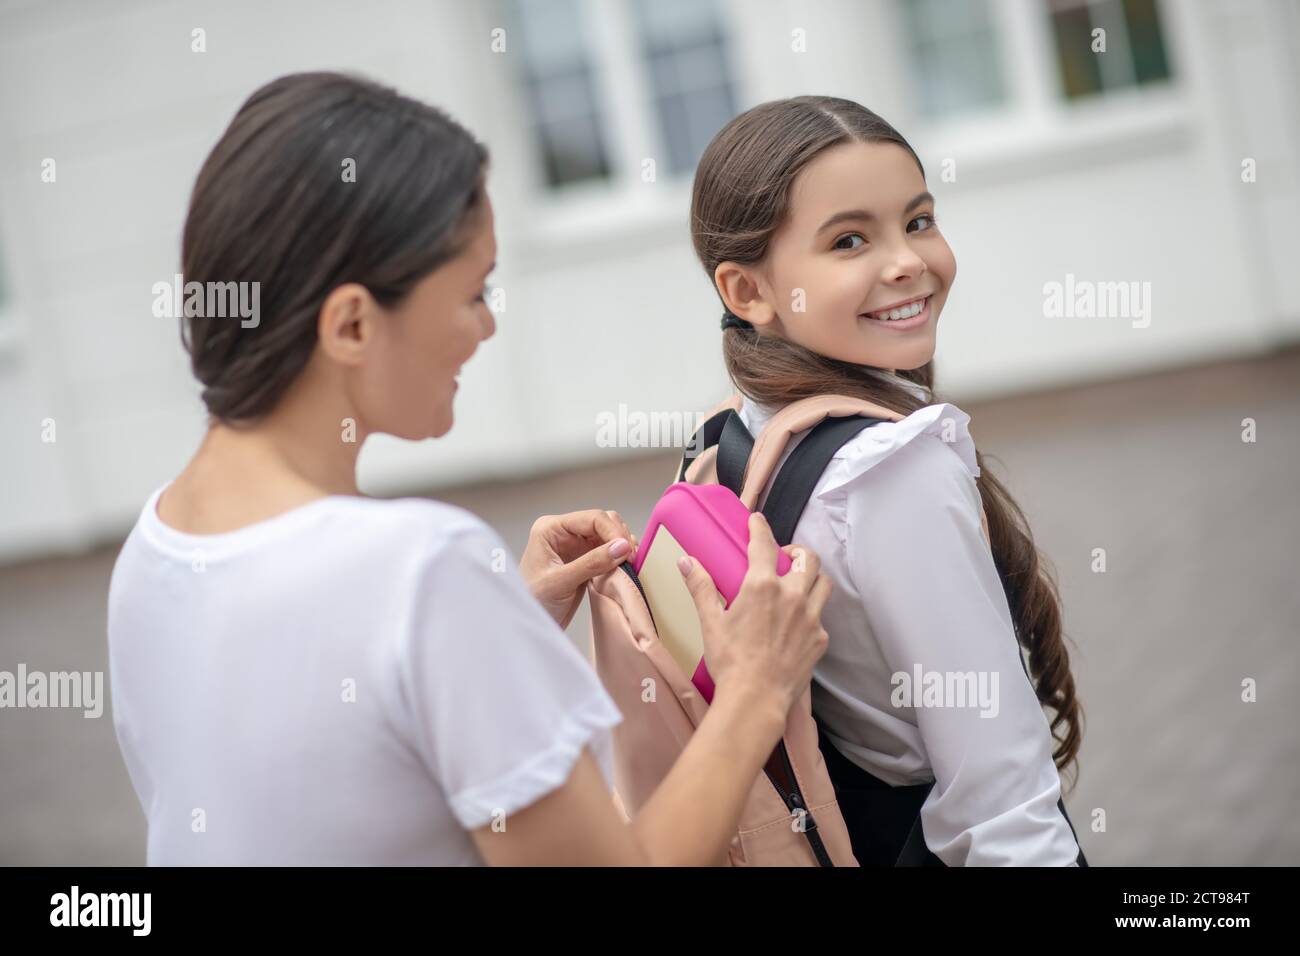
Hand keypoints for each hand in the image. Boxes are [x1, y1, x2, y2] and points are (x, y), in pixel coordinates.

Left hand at [521, 510, 638, 629]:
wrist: (529, 624)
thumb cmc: (533, 601)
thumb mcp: (561, 582)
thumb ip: (592, 563)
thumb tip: (622, 547)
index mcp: (551, 529)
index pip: (592, 518)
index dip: (613, 532)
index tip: (628, 551)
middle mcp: (564, 532)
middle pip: (603, 522)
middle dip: (619, 538)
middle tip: (630, 559)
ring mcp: (575, 546)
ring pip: (608, 536)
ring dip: (621, 547)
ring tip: (628, 565)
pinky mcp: (584, 560)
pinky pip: (608, 551)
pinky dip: (618, 558)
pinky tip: (622, 569)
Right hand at [677, 511, 830, 714]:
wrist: (755, 699)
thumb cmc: (730, 661)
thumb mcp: (711, 621)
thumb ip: (701, 587)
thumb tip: (686, 562)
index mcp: (763, 586)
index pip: (764, 545)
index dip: (760, 529)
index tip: (757, 521)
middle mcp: (792, 596)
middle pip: (808, 559)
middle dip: (797, 551)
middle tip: (784, 557)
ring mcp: (811, 618)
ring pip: (823, 584)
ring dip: (812, 578)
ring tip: (799, 583)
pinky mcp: (820, 639)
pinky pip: (821, 618)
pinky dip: (812, 614)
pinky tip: (798, 623)